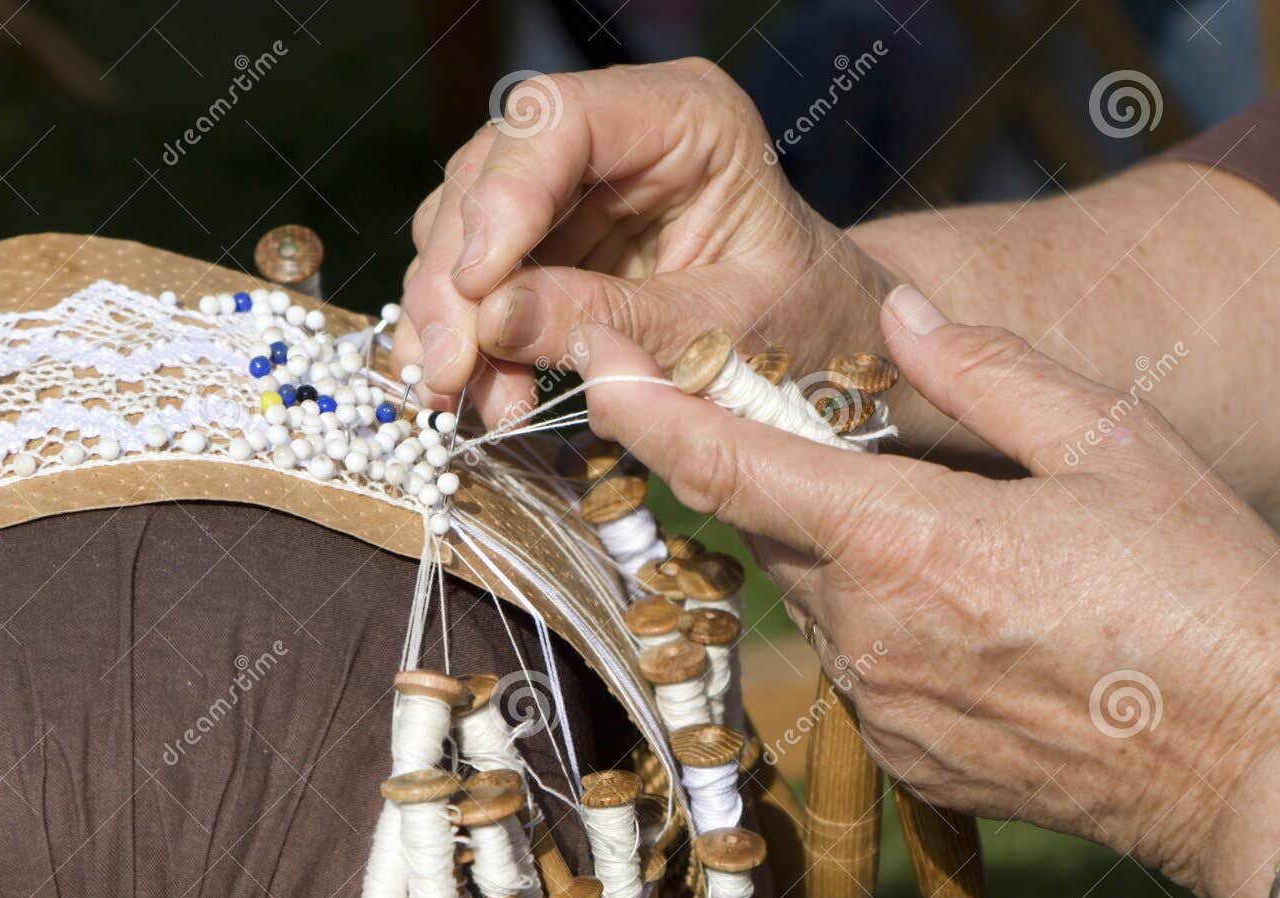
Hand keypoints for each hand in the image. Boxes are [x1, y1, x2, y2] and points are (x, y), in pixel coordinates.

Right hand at [392, 59, 894, 425]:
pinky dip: (470, 339)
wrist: (829, 352)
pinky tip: (476, 393)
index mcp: (689, 118)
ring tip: (465, 398)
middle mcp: (618, 134)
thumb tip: (495, 320)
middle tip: (450, 370)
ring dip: (453, 317)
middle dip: (459, 278)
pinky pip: (482, 279)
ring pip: (468, 225)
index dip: (504, 197)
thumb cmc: (810, 328)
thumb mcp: (729, 333)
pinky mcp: (552, 242)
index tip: (479, 287)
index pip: (561, 119)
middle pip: (493, 173)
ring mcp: (576, 187)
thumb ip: (623, 323)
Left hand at [575, 287, 1279, 897]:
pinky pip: (859, 666)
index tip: (597, 373)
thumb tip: (895, 319)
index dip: (655, 417)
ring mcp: (882, 709)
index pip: (738, 469)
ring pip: (820, 600)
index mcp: (910, 542)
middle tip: (886, 457)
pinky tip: (984, 625)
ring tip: (978, 554)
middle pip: (779, 531)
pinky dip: (886, 626)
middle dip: (800, 481)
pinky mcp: (905, 761)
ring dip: (857, 557)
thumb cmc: (1207, 594)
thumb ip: (986, 373)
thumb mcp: (1114, 445)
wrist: (1263, 769)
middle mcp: (870, 634)